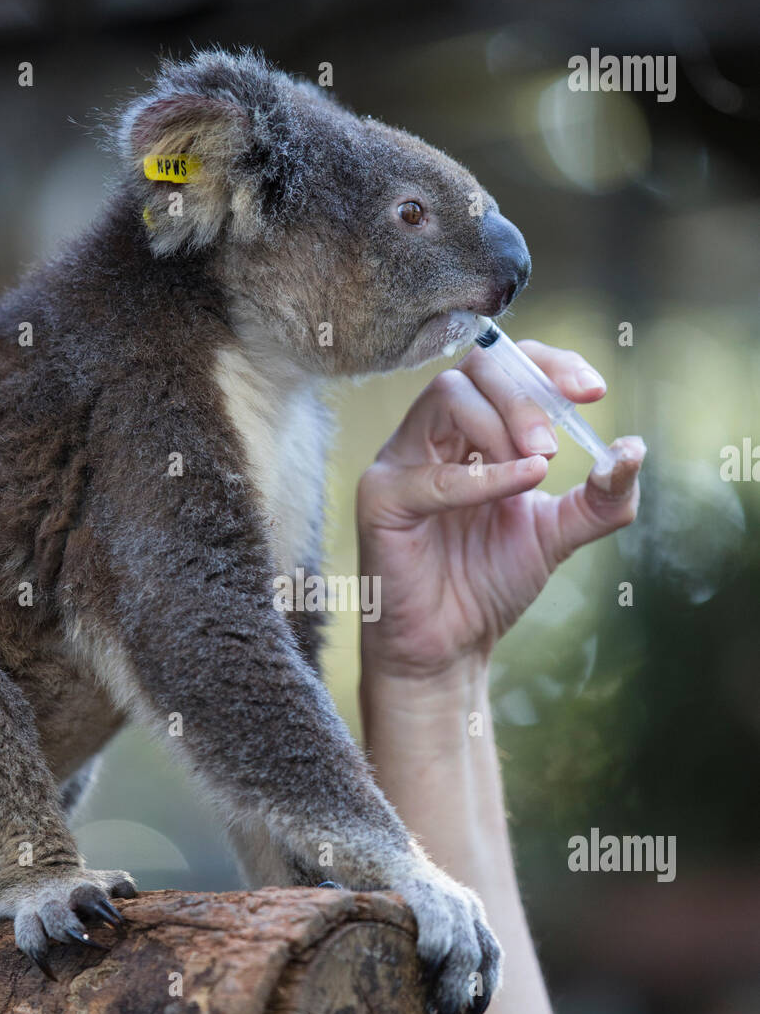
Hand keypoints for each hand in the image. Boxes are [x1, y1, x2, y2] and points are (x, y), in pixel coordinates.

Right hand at [357, 339, 645, 678]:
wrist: (449, 648)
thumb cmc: (488, 585)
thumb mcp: (557, 533)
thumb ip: (599, 497)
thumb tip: (633, 448)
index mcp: (469, 433)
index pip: (504, 365)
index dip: (550, 365)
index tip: (593, 391)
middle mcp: (431, 437)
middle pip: (476, 368)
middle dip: (528, 396)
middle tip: (555, 446)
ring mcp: (401, 462)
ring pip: (447, 395)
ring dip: (504, 423)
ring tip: (538, 468)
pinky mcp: (381, 499)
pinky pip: (429, 473)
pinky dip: (482, 477)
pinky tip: (522, 484)